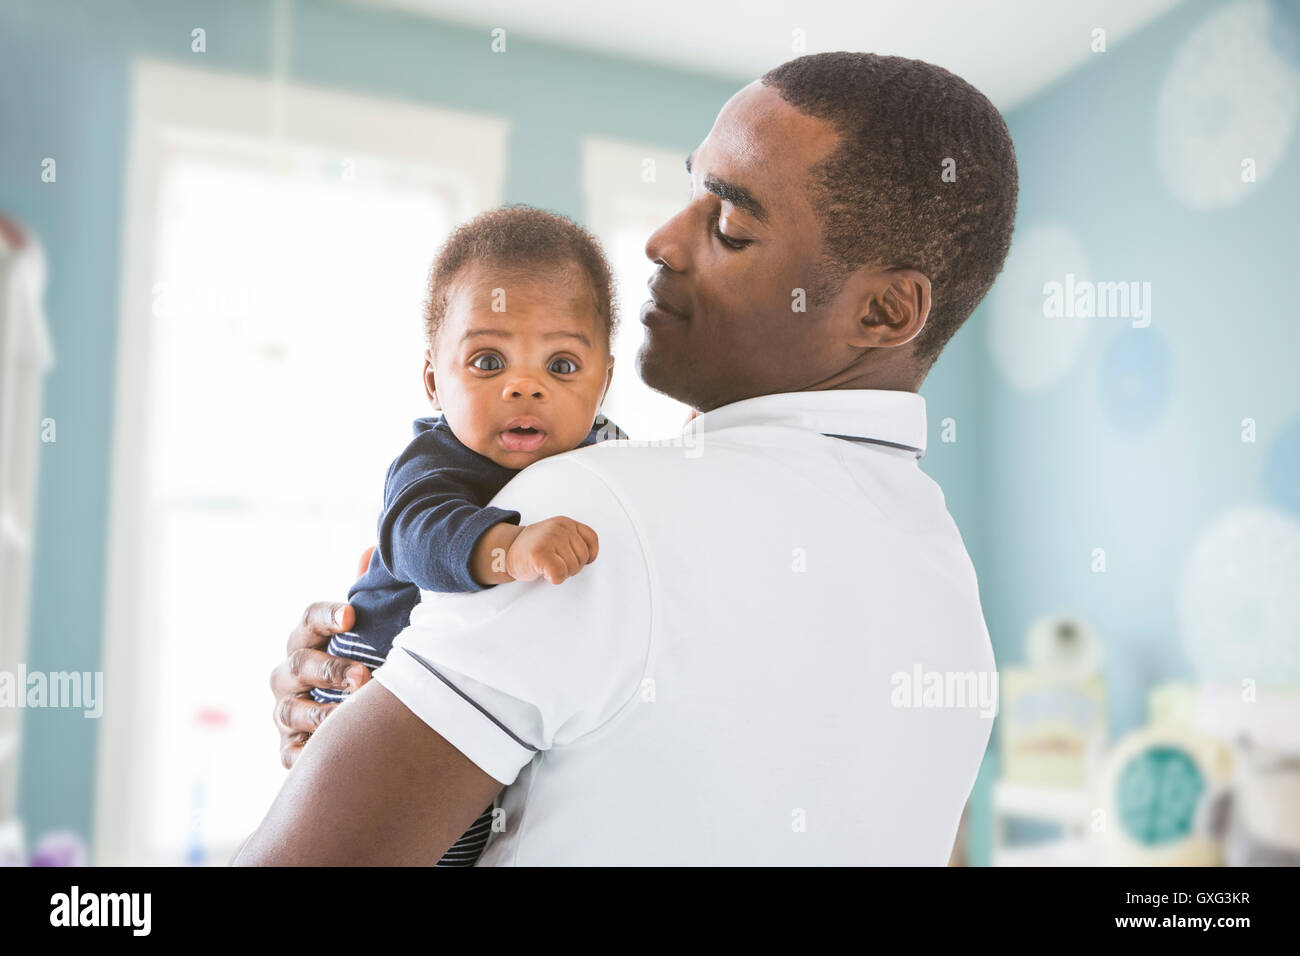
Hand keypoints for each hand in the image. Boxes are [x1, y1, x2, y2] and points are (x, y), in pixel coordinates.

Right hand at [269, 548, 374, 768]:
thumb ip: (371, 595)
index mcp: (309, 640)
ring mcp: (287, 712)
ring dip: (320, 712)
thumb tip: (368, 551)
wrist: (358, 723)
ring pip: (290, 710)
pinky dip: (307, 754)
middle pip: (298, 665)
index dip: (326, 616)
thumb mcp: (373, 633)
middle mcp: (290, 674)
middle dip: (330, 670)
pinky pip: (290, 753)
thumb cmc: (365, 666)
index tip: (352, 615)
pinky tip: (333, 751)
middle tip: (364, 677)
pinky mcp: (289, 748)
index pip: (309, 620)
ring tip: (351, 716)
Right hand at [505, 515, 598, 584]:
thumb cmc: (534, 548)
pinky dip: (553, 578)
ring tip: (547, 565)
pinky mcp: (540, 554)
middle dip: (572, 566)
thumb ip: (575, 541)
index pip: (591, 539)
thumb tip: (591, 557)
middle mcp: (560, 528)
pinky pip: (559, 574)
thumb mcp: (558, 536)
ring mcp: (549, 539)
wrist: (506, 551)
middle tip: (554, 562)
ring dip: (561, 573)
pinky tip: (543, 571)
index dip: (587, 554)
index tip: (572, 558)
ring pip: (572, 567)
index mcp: (566, 522)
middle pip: (583, 557)